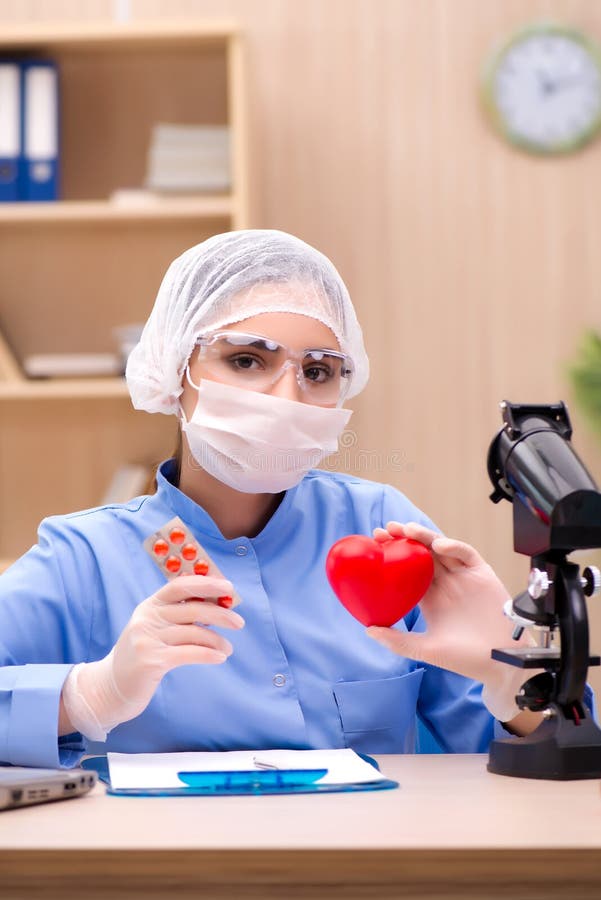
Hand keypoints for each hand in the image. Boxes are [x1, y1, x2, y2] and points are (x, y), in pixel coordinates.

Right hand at [61, 575, 243, 738]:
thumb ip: (178, 616)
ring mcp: (147, 639)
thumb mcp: (154, 629)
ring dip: (217, 640)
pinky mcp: (151, 660)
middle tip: (239, 622)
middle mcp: (147, 618)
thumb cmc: (141, 655)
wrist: (110, 687)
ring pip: (194, 633)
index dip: (205, 584)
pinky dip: (209, 654)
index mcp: (149, 606)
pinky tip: (220, 657)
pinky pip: (189, 653)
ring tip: (228, 647)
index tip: (228, 588)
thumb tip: (217, 606)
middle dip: (220, 614)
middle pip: (192, 609)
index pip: (179, 586)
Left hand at [366, 522, 536, 720]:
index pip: (407, 571)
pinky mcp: (482, 574)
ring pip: (441, 549)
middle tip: (384, 531)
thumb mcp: (425, 649)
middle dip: (403, 540)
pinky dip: (453, 546)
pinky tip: (438, 546)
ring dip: (424, 537)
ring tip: (406, 529)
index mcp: (430, 598)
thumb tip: (368, 629)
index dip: (391, 558)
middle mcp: (445, 584)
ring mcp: (463, 577)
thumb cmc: (466, 659)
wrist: (501, 662)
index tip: (374, 547)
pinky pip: (466, 554)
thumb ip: (398, 641)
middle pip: (421, 555)